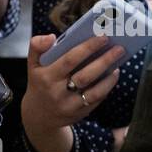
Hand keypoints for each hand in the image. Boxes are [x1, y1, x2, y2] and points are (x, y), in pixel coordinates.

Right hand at [20, 32, 122, 151]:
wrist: (40, 114)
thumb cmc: (40, 82)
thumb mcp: (32, 64)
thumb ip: (37, 46)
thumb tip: (52, 36)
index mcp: (46, 77)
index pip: (69, 60)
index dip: (87, 48)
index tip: (103, 37)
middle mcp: (58, 93)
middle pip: (85, 76)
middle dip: (104, 61)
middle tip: (119, 48)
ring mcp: (70, 105)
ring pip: (94, 91)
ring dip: (109, 77)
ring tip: (118, 62)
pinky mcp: (80, 113)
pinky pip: (97, 100)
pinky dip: (107, 86)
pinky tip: (113, 74)